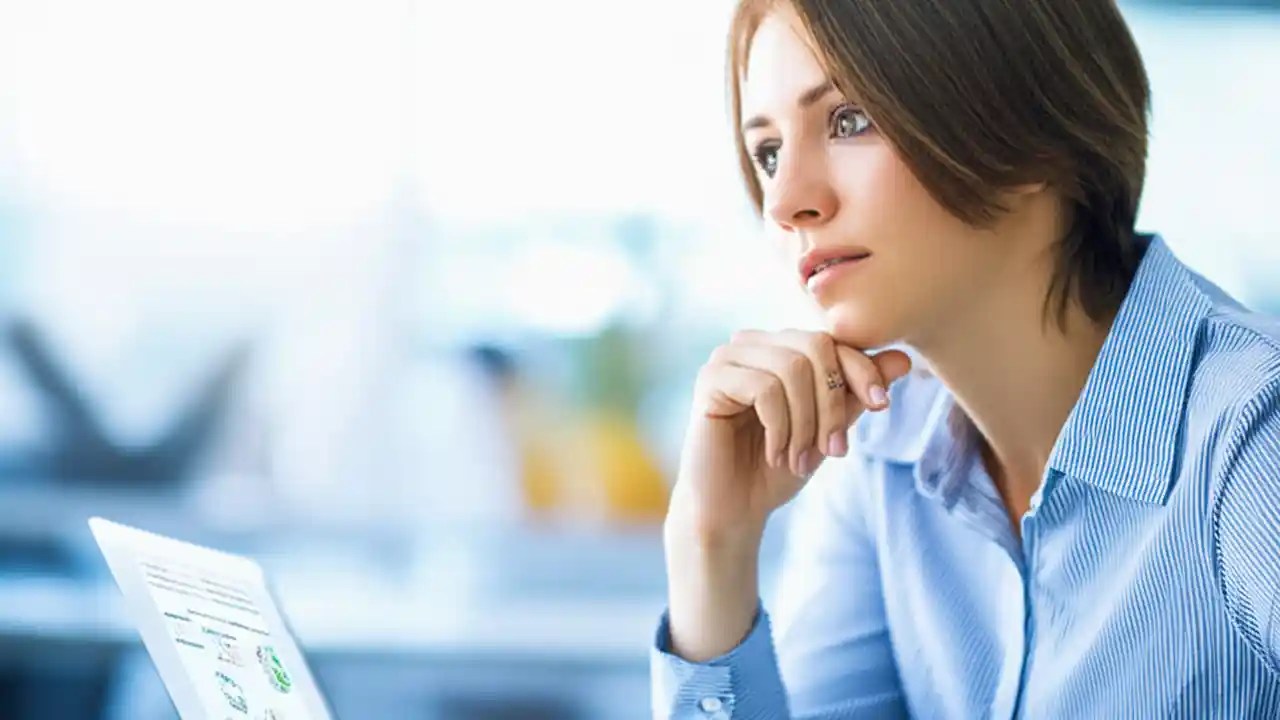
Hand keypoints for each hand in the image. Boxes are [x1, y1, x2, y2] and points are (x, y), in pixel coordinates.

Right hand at [671, 330, 912, 539]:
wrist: (733, 509)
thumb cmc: (779, 468)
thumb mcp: (829, 428)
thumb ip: (857, 393)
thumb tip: (904, 359)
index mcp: (778, 346)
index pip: (832, 339)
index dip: (862, 370)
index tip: (881, 406)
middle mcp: (751, 343)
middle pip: (814, 346)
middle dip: (833, 402)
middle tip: (834, 450)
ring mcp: (726, 358)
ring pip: (792, 368)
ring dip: (806, 422)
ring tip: (800, 459)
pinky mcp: (709, 380)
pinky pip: (764, 389)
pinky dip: (780, 427)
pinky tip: (775, 453)